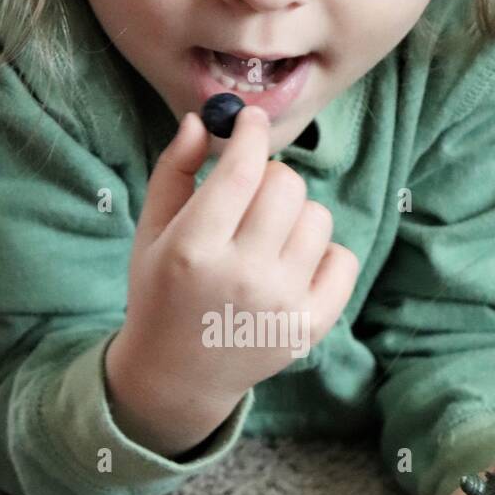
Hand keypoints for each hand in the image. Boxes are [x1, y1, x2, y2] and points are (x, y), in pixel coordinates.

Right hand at [104, 107, 358, 455]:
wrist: (178, 374)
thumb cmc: (161, 292)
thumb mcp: (152, 232)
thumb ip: (175, 170)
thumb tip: (204, 119)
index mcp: (193, 250)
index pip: (242, 170)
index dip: (251, 132)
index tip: (251, 120)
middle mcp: (241, 277)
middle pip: (287, 185)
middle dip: (269, 176)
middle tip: (251, 193)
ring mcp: (281, 305)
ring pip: (317, 217)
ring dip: (294, 215)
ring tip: (268, 236)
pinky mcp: (310, 327)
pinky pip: (343, 259)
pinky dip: (322, 253)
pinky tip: (292, 264)